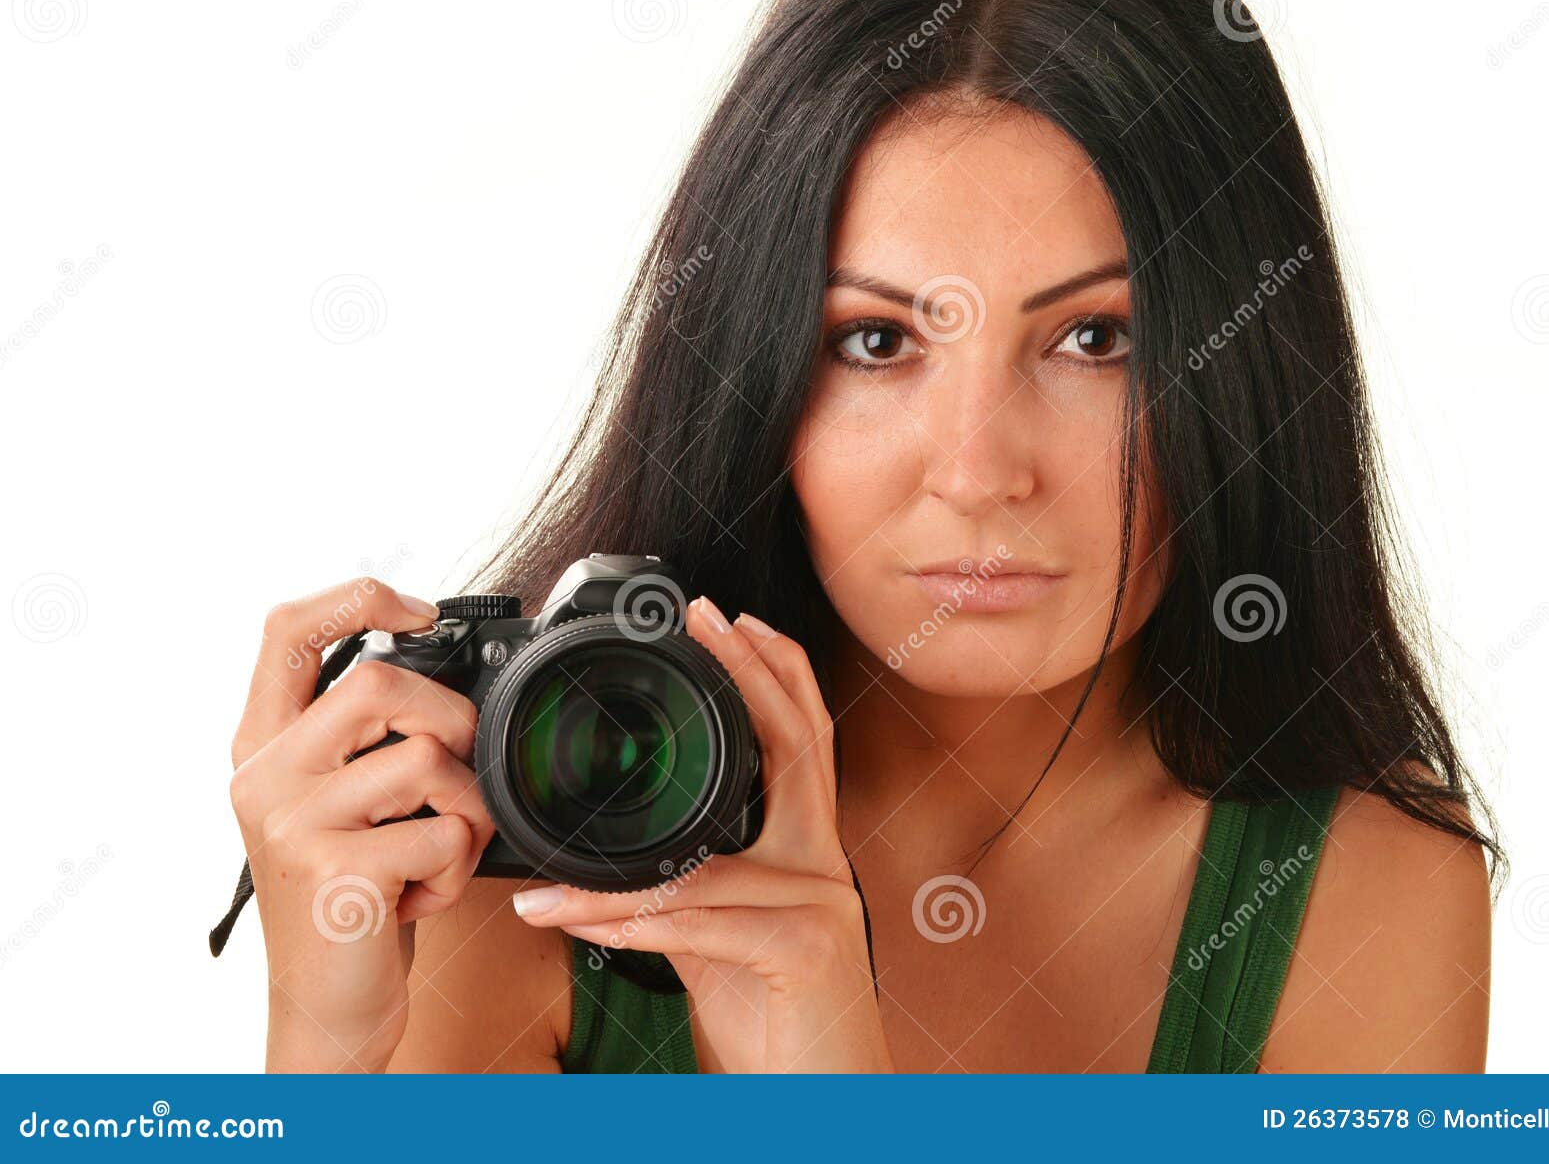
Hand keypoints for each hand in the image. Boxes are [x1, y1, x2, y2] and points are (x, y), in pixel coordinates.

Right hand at [228, 579, 494, 1071]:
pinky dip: (459, 868)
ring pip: (429, 759)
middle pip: (382, 684)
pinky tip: (420, 897)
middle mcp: (265, 775)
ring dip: (467, 810)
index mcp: (264, 744)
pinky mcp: (334, 875)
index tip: (418, 610)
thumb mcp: (337, 805)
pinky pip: (446, 834)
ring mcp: (293, 824)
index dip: (355, 596)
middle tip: (457, 775)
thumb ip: (361, 739)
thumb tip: (441, 666)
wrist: (328, 1010)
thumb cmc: (354, 895)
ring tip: (437, 849)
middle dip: (453, 722)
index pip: (287, 629)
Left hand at [513, 596, 892, 1072]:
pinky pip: (700, 919)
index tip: (733, 620)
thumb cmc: (775, 1016)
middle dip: (754, 670)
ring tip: (553, 863)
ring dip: (616, 865)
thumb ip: (685, 890)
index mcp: (807, 850)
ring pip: (712, 856)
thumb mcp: (720, 940)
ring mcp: (824, 901)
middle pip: (801, 742)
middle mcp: (825, 863)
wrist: (820, 1101)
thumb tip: (619, 869)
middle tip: (710, 618)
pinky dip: (628, 919)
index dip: (776, 671)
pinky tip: (576, 917)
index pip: (803, 738)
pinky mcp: (808, 948)